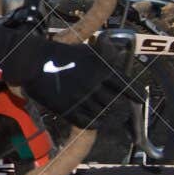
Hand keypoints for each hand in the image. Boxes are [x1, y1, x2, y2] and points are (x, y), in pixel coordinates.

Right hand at [2, 33, 134, 129]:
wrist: (33, 62)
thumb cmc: (60, 54)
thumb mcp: (86, 51)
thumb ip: (103, 59)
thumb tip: (118, 61)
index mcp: (100, 69)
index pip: (125, 85)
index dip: (135, 94)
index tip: (140, 100)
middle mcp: (93, 84)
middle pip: (114, 102)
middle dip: (119, 106)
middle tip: (120, 109)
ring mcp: (80, 98)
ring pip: (102, 113)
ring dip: (107, 115)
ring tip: (108, 116)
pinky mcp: (67, 109)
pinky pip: (87, 122)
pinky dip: (95, 123)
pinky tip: (96, 122)